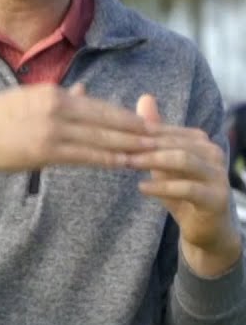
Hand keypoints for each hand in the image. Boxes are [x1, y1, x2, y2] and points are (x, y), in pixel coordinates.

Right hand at [0, 83, 156, 185]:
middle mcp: (57, 106)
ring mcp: (52, 128)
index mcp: (53, 94)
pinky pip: (85, 156)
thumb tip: (82, 91)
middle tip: (167, 140)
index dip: (128, 118)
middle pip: (109, 120)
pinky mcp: (44, 149)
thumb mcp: (26, 100)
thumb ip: (58, 98)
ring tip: (157, 154)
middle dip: (140, 131)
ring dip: (132, 147)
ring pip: (102, 139)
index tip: (152, 125)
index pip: (100, 106)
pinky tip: (127, 165)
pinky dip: (109, 160)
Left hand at [127, 95, 241, 276]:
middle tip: (112, 144)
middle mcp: (212, 152)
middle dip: (142, 143)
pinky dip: (163, 187)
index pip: (164, 130)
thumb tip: (145, 97)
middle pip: (173, 141)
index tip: (107, 130)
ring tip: (126, 162)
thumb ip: (154, 133)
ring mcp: (217, 174)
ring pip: (182, 159)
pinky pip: (188, 188)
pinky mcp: (216, 198)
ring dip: (152, 160)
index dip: (137, 130)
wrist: (205, 228)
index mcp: (198, 140)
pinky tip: (141, 188)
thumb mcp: (162, 161)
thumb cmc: (180, 190)